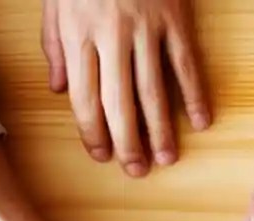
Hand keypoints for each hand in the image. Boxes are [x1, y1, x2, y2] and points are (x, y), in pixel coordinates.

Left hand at [41, 0, 209, 175]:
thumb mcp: (55, 1)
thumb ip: (53, 45)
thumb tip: (57, 90)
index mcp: (77, 35)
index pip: (84, 98)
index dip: (92, 133)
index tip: (102, 155)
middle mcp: (110, 36)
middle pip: (118, 104)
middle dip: (127, 142)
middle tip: (136, 171)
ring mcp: (145, 28)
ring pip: (153, 91)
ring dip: (161, 129)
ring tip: (166, 158)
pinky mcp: (175, 19)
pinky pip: (186, 64)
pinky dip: (195, 95)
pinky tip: (200, 120)